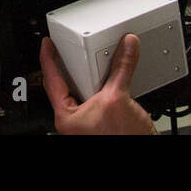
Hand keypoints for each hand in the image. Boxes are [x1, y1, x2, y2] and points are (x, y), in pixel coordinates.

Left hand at [40, 35, 154, 134]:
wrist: (143, 147)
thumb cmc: (123, 138)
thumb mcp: (119, 98)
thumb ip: (122, 68)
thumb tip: (126, 47)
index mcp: (66, 116)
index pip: (51, 81)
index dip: (47, 59)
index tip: (47, 44)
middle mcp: (72, 119)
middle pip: (64, 84)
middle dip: (68, 65)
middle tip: (67, 47)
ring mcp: (85, 119)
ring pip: (80, 88)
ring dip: (86, 73)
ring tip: (87, 57)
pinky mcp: (98, 118)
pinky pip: (92, 93)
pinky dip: (98, 81)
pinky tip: (104, 74)